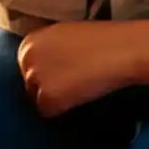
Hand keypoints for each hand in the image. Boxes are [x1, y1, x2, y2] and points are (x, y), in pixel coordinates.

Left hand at [17, 21, 135, 116]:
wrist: (122, 48)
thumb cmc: (101, 40)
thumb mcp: (63, 35)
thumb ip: (47, 50)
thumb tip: (42, 70)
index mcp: (29, 41)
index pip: (27, 69)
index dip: (48, 74)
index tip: (67, 72)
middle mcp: (26, 57)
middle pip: (30, 85)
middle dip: (48, 87)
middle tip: (75, 81)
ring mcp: (35, 77)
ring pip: (37, 100)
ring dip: (56, 98)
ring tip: (79, 86)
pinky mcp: (48, 96)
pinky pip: (48, 112)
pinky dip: (63, 109)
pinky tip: (81, 94)